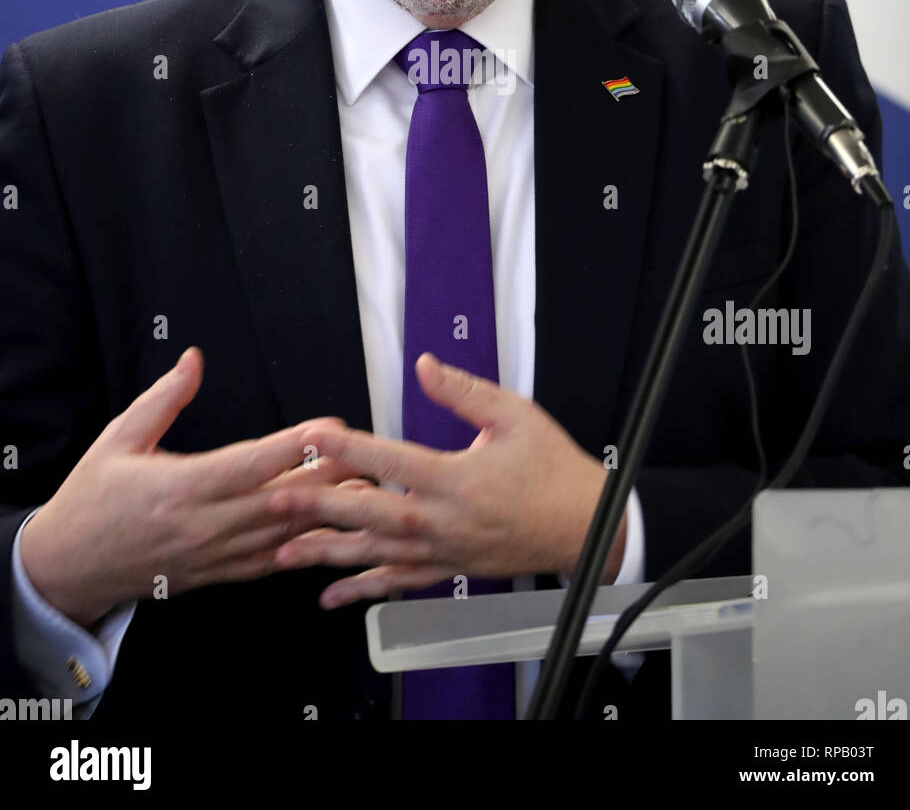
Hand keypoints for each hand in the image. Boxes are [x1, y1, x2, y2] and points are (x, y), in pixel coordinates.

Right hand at [18, 347, 363, 628]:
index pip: (250, 464)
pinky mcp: (215, 575)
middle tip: (365, 455)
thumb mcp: (119, 438)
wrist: (67, 566)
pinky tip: (329, 529)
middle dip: (327, 477)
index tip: (329, 426)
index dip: (294, 445)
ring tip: (362, 488)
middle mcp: (202, 524)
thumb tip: (193, 360)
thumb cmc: (93, 498)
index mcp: (181, 486)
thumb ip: (163, 399)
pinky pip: (268, 562)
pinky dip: (302, 546)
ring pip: (281, 534)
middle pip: (279, 500)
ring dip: (324, 512)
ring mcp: (211, 555)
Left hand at [272, 353, 627, 606]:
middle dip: (316, 507)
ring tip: (282, 551)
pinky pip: (396, 583)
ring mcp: (442, 552)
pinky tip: (329, 593)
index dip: (346, 447)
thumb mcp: (514, 416)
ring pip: (373, 554)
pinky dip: (360, 590)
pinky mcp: (447, 570)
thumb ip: (463, 391)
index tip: (311, 437)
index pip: (389, 460)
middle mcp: (441, 520)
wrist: (587, 528)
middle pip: (367, 514)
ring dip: (325, 552)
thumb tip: (424, 365)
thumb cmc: (553, 470)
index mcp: (455, 478)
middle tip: (274, 502)